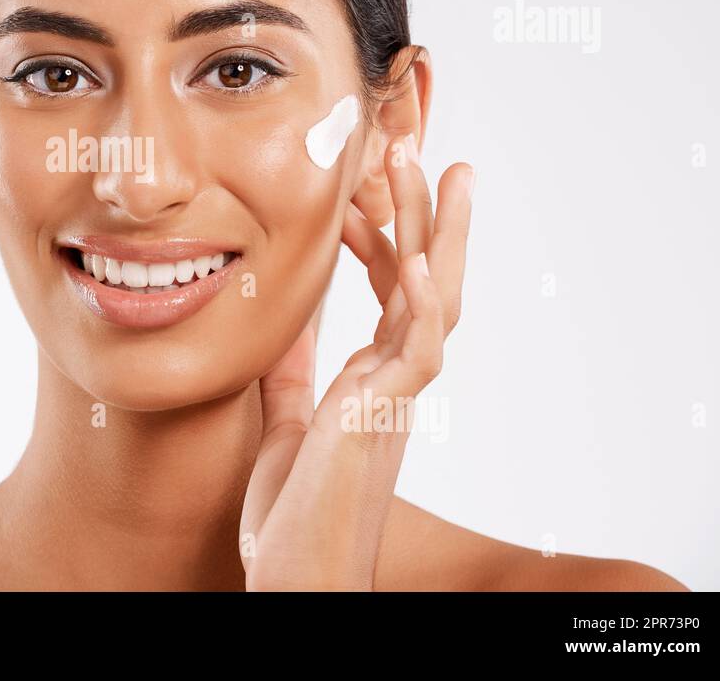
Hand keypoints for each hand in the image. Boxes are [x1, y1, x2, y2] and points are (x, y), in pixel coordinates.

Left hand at [239, 134, 473, 589]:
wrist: (299, 573)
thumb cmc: (295, 509)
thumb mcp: (288, 418)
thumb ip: (291, 368)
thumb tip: (284, 321)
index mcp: (373, 374)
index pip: (388, 288)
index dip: (379, 234)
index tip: (361, 186)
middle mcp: (395, 377)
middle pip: (425, 275)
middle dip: (424, 210)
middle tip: (423, 146)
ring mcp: (397, 393)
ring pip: (433, 297)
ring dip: (433, 231)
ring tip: (435, 166)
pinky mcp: (386, 415)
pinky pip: (416, 350)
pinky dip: (420, 301)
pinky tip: (418, 257)